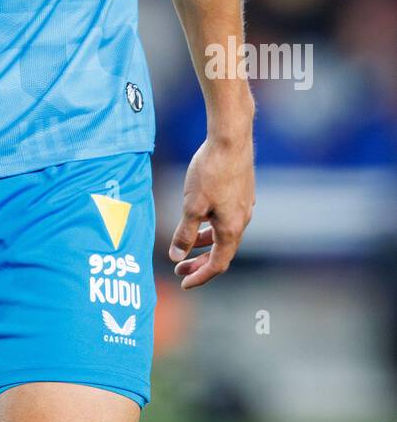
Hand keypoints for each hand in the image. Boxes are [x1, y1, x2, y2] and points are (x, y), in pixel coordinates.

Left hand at [168, 130, 254, 288]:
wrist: (231, 138)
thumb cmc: (211, 171)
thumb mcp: (192, 204)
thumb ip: (184, 233)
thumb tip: (176, 257)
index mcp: (231, 228)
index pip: (218, 264)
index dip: (200, 276)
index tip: (183, 283)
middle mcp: (242, 220)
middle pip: (221, 251)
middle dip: (199, 263)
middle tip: (179, 269)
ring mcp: (244, 205)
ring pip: (223, 233)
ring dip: (204, 243)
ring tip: (185, 247)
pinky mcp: (242, 191)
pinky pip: (225, 218)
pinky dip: (210, 226)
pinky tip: (199, 218)